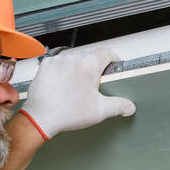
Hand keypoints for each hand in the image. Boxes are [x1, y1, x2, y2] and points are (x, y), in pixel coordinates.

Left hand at [20, 44, 134, 139]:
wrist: (40, 118)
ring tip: (77, 86)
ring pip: (75, 59)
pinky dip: (64, 70)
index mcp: (89, 65)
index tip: (113, 66)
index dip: (113, 59)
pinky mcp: (46, 65)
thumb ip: (119, 106)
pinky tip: (64, 85)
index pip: (107, 52)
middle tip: (94, 84)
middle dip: (95, 67)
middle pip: (90, 56)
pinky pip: (60, 62)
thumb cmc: (67, 114)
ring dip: (79, 68)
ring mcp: (57, 60)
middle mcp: (72, 58)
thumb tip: (129, 106)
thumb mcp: (100, 111)